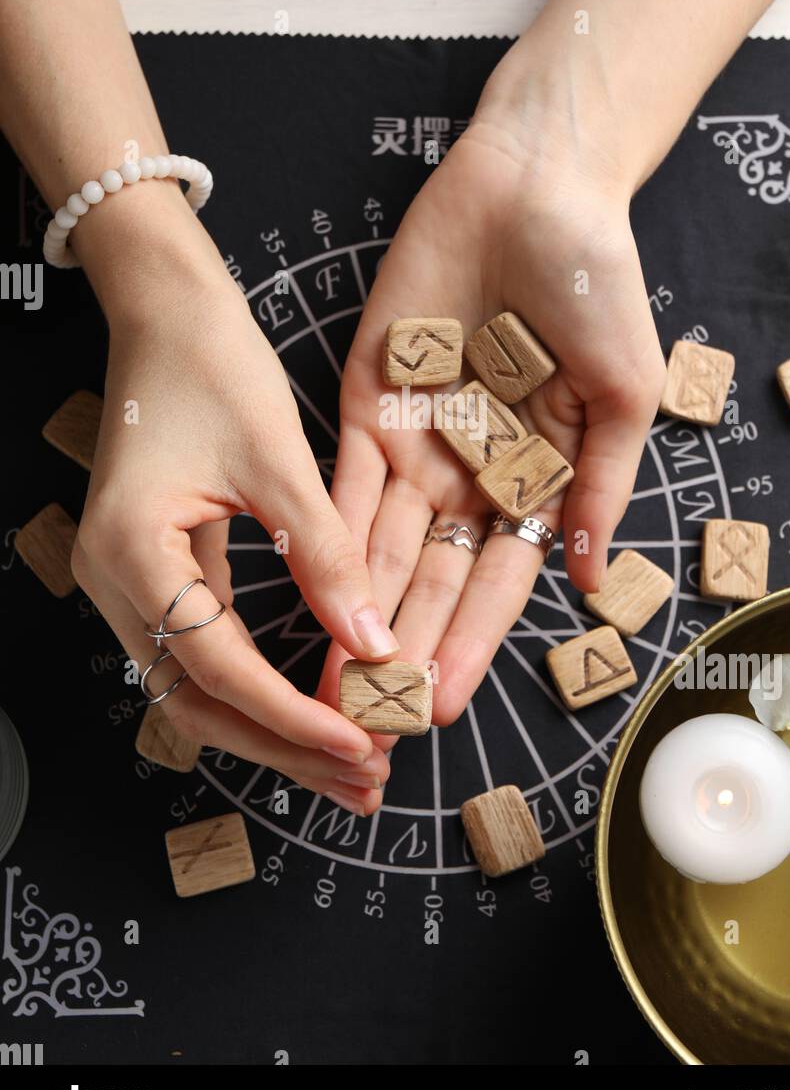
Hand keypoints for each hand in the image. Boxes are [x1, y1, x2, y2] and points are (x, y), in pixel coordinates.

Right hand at [72, 212, 397, 814]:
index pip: (218, 665)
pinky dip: (260, 687)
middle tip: (365, 780)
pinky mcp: (155, 571)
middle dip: (285, 748)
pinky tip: (313, 707)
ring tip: (351, 763)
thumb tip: (375, 646)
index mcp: (131, 552)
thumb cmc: (211, 362)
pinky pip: (203, 650)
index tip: (363, 742)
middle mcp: (114, 581)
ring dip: (274, 729)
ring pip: (199, 687)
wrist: (165, 310)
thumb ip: (326, 556)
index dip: (294, 714)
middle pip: (198, 701)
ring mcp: (128, 581)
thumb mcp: (279, 460)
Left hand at [316, 68, 665, 725]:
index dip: (471, 642)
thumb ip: (598, 485)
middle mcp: (469, 469)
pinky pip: (342, 477)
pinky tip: (312, 591)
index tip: (443, 704)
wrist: (537, 184)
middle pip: (429, 575)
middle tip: (371, 714)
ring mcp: (415, 437)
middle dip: (403, 645)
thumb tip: (586, 578)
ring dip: (355, 610)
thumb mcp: (624, 393)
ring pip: (377, 543)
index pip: (496, 579)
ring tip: (332, 676)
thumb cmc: (598, 285)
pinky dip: (326, 535)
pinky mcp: (367, 396)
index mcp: (535, 475)